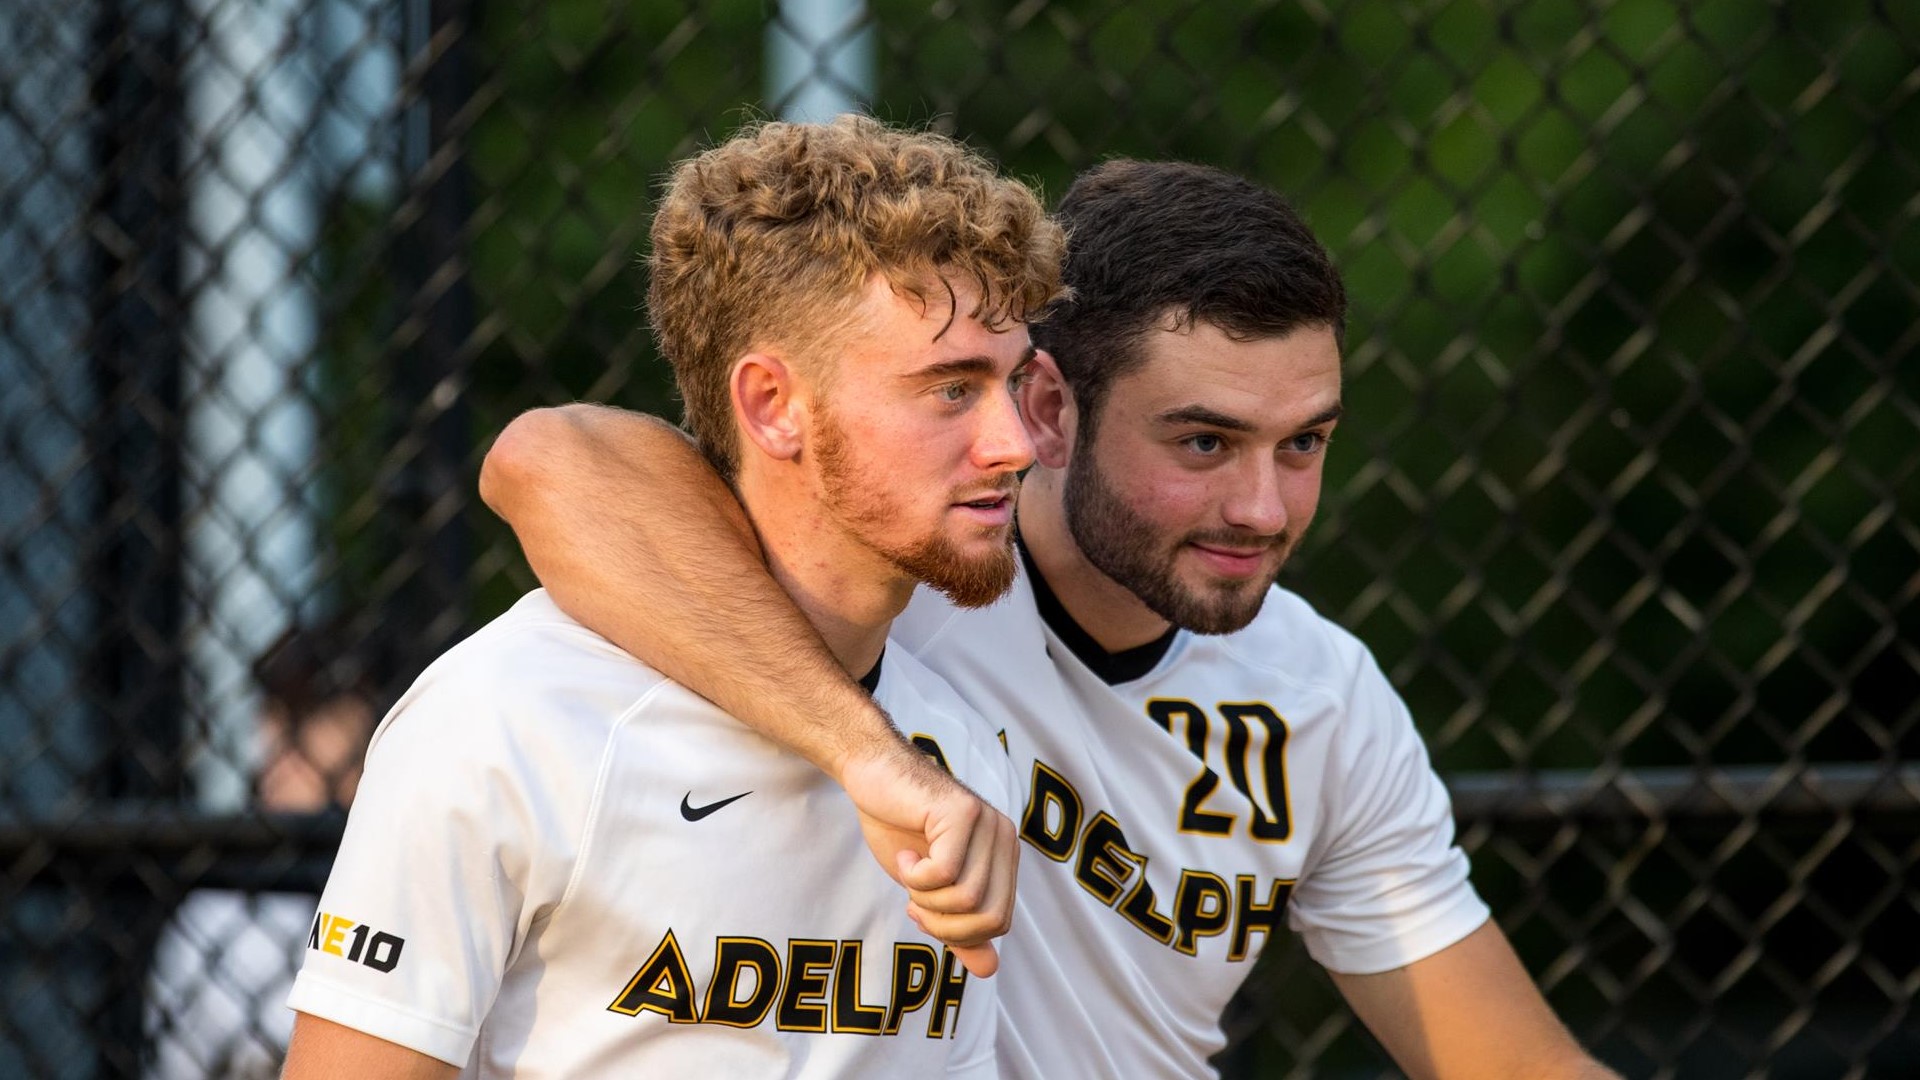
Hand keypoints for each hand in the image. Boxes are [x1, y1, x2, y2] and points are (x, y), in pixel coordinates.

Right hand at [839, 742, 1018, 977]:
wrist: (872, 777)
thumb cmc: (900, 829)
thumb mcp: (930, 891)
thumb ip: (960, 928)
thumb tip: (990, 970)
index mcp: (1004, 857)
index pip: (999, 922)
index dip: (957, 931)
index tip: (923, 910)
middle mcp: (1005, 838)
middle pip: (989, 917)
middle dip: (943, 923)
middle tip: (914, 899)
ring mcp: (988, 823)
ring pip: (967, 898)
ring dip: (924, 897)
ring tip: (909, 869)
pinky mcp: (963, 812)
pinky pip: (944, 873)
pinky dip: (914, 876)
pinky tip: (905, 854)